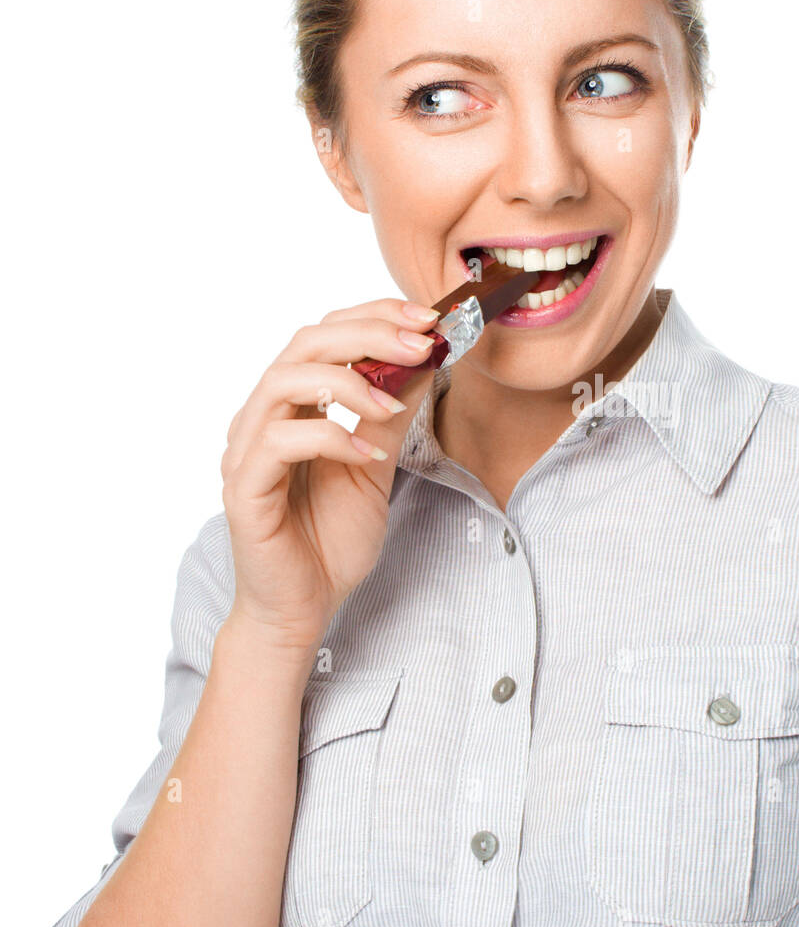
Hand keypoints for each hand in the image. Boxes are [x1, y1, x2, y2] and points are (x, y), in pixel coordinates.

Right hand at [219, 298, 440, 650]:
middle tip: (421, 342)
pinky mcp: (244, 488)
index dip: (374, 317)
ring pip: (284, 380)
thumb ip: (389, 416)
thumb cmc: (329, 541)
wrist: (303, 609)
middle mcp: (263, 418)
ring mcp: (247, 450)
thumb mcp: (375, 467)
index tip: (426, 318)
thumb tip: (423, 363)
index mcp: (292, 407)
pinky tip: (367, 456)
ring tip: (394, 403)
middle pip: (304, 343)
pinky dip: (331, 439)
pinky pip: (280, 442)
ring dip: (350, 381)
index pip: (325, 336)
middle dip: (368, 334)